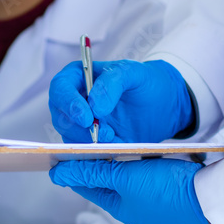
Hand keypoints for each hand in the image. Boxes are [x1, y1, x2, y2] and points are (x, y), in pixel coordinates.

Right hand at [49, 59, 193, 142]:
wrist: (164, 105)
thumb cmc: (145, 82)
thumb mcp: (133, 73)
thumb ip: (112, 83)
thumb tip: (95, 106)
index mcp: (78, 77)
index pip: (60, 88)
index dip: (69, 104)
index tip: (87, 117)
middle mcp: (74, 100)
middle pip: (61, 116)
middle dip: (79, 128)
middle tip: (104, 131)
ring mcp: (80, 123)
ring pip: (69, 136)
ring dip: (88, 140)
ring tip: (112, 136)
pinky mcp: (91, 141)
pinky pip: (84, 150)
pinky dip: (96, 151)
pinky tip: (114, 145)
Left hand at [49, 158, 214, 223]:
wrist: (213, 202)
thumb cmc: (168, 191)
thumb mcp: (125, 177)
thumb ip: (93, 172)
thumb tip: (58, 174)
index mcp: (120, 209)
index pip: (88, 185)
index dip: (75, 167)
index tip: (63, 150)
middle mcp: (136, 211)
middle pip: (110, 182)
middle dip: (101, 162)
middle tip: (92, 139)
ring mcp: (156, 206)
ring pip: (132, 180)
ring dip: (124, 163)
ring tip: (118, 142)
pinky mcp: (173, 197)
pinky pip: (151, 180)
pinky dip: (144, 167)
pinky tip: (147, 154)